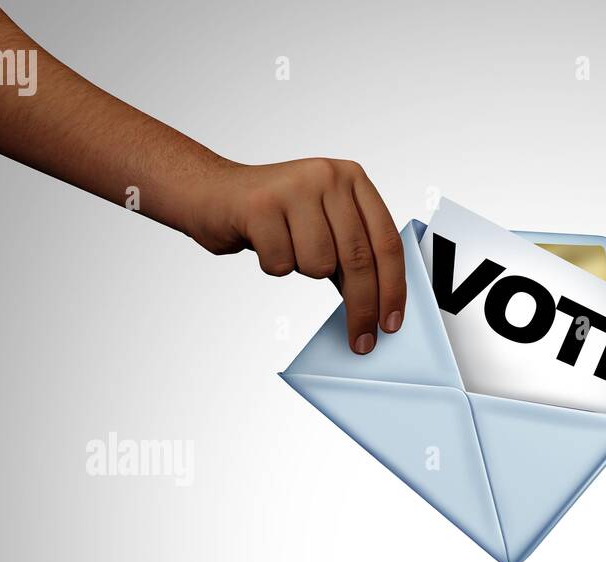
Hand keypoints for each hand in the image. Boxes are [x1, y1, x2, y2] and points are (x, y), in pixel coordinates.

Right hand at [184, 158, 406, 354]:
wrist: (212, 193)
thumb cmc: (275, 217)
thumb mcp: (324, 227)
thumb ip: (352, 256)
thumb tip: (378, 308)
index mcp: (352, 179)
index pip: (386, 243)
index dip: (393, 289)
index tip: (391, 324)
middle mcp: (328, 176)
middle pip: (359, 260)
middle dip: (362, 309)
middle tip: (362, 341)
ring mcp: (295, 187)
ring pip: (319, 264)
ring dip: (303, 270)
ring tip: (288, 248)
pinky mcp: (261, 205)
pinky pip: (282, 263)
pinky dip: (274, 265)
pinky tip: (265, 242)